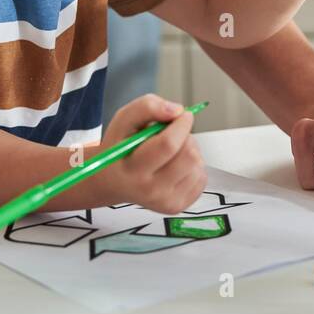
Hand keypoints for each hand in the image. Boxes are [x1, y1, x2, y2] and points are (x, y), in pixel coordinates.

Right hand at [99, 94, 206, 213]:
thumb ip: (147, 106)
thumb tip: (177, 111)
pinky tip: (175, 165)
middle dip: (185, 136)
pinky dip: (193, 166)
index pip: (168, 144)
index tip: (182, 115)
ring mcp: (165, 202)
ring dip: (190, 150)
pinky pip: (201, 177)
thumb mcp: (124, 119)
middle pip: (188, 155)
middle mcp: (149, 190)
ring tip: (171, 151)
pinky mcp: (178, 207)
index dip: (181, 124)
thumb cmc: (120, 148)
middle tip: (172, 134)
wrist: (112, 182)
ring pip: (197, 164)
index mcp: (133, 169)